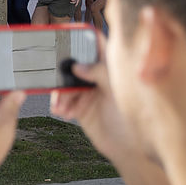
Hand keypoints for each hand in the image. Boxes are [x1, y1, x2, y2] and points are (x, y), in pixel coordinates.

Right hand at [50, 37, 137, 162]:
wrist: (130, 150)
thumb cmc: (133, 118)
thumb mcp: (118, 91)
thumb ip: (100, 73)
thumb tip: (77, 65)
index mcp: (112, 68)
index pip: (96, 45)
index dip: (83, 37)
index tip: (66, 34)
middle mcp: (99, 77)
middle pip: (74, 63)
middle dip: (62, 69)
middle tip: (52, 73)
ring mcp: (89, 92)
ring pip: (65, 83)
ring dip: (60, 92)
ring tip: (61, 104)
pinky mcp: (80, 108)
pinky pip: (63, 101)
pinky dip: (60, 104)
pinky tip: (63, 112)